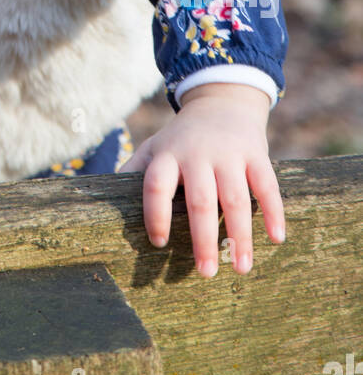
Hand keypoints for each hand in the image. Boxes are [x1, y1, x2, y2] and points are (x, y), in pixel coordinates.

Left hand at [118, 83, 285, 276]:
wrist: (221, 101)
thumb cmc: (181, 139)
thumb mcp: (154, 148)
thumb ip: (134, 172)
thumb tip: (99, 200)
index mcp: (168, 156)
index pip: (156, 185)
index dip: (154, 213)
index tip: (157, 243)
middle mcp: (197, 154)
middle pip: (199, 200)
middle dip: (203, 238)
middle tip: (206, 273)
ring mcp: (229, 154)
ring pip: (236, 198)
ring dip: (240, 235)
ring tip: (241, 268)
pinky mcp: (255, 154)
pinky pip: (266, 185)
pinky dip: (273, 212)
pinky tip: (276, 238)